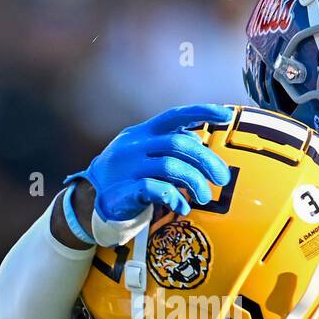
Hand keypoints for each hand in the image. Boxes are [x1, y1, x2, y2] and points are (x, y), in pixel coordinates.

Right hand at [68, 104, 232, 245]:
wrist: (91, 196)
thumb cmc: (128, 173)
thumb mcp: (146, 153)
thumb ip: (170, 146)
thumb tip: (199, 140)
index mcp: (144, 132)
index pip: (175, 116)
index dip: (202, 112)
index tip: (227, 116)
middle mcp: (135, 145)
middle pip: (178, 144)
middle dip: (206, 161)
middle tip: (222, 179)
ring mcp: (128, 167)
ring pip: (170, 167)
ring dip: (195, 183)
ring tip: (204, 198)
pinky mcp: (124, 190)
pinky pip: (155, 190)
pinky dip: (175, 198)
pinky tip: (182, 207)